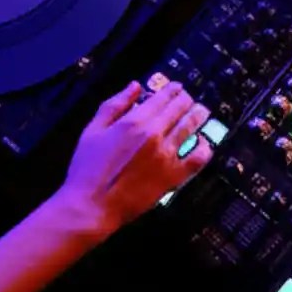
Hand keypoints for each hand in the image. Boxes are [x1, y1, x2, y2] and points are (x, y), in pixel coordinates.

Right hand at [55, 81, 213, 236]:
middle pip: (179, 109)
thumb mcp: (92, 130)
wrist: (92, 205)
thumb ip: (114, 105)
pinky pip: (197, 158)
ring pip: (190, 128)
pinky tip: (203, 143)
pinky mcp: (173, 176)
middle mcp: (155, 134)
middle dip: (185, 100)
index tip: (177, 87)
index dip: (172, 89)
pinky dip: (204, 148)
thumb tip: (135, 86)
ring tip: (201, 111)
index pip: (162, 98)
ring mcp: (167, 156)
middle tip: (188, 98)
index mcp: (134, 121)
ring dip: (198, 116)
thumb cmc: (87, 168)